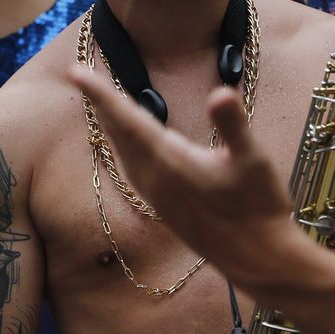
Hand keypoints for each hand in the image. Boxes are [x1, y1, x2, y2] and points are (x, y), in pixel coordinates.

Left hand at [69, 70, 292, 275]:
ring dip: (109, 123)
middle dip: (99, 102)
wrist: (257, 260)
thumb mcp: (254, 161)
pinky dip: (122, 143)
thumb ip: (233, 125)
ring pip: (122, 150)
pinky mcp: (161, 205)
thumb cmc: (259, 209)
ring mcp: (154, 194)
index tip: (75, 72)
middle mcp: (152, 178)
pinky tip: (126, 140)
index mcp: (168, 162)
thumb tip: (221, 93)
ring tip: (99, 100)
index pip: (126, 119)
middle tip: (79, 76)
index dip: (101, 93)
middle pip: (117, 132)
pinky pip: (130, 165)